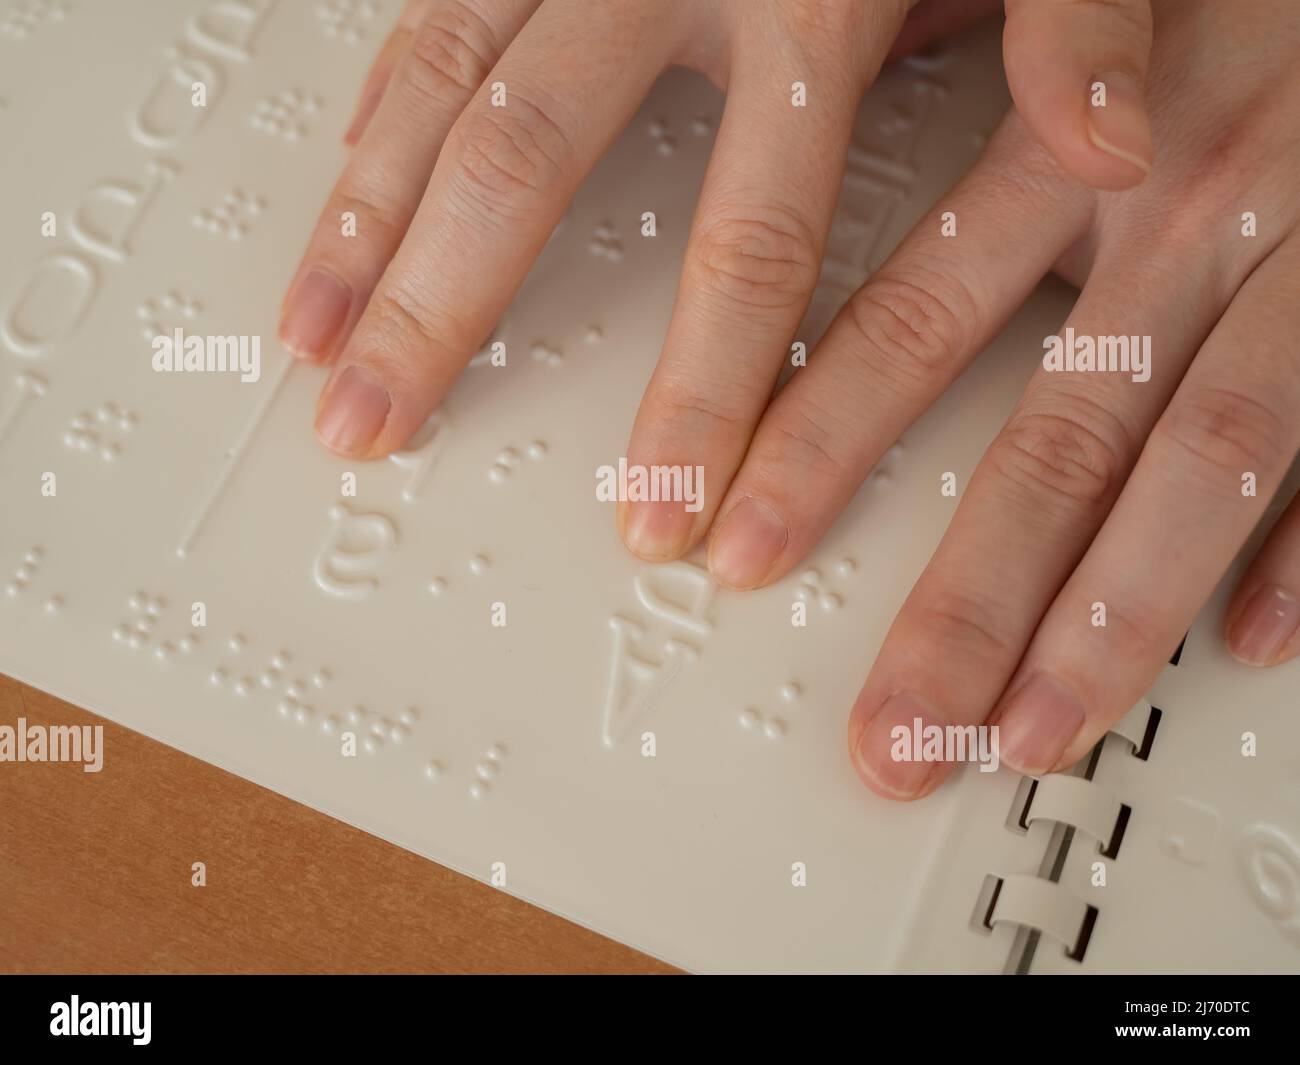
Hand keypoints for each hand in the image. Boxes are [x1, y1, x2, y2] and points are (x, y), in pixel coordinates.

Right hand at [279, 0, 1155, 474]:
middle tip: (375, 430)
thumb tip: (1115, 147)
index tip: (665, 509)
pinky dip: (374, 118)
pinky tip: (345, 200)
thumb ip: (1073, 20)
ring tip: (315, 342)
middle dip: (442, 314)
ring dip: (362, 225)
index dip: (700, 393)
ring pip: (437, 89)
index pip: (743, 241)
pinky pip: (427, 20)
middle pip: (526, 167)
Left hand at [736, 0, 1297, 797]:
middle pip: (1053, 442)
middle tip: (894, 732)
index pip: (912, 321)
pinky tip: (1254, 638)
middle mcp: (1185, 205)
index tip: (741, 551)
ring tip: (1036, 731)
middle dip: (965, 606)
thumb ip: (981, 111)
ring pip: (1198, 463)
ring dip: (1113, 616)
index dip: (819, 448)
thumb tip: (850, 186)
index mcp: (1072, 141)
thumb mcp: (1074, 10)